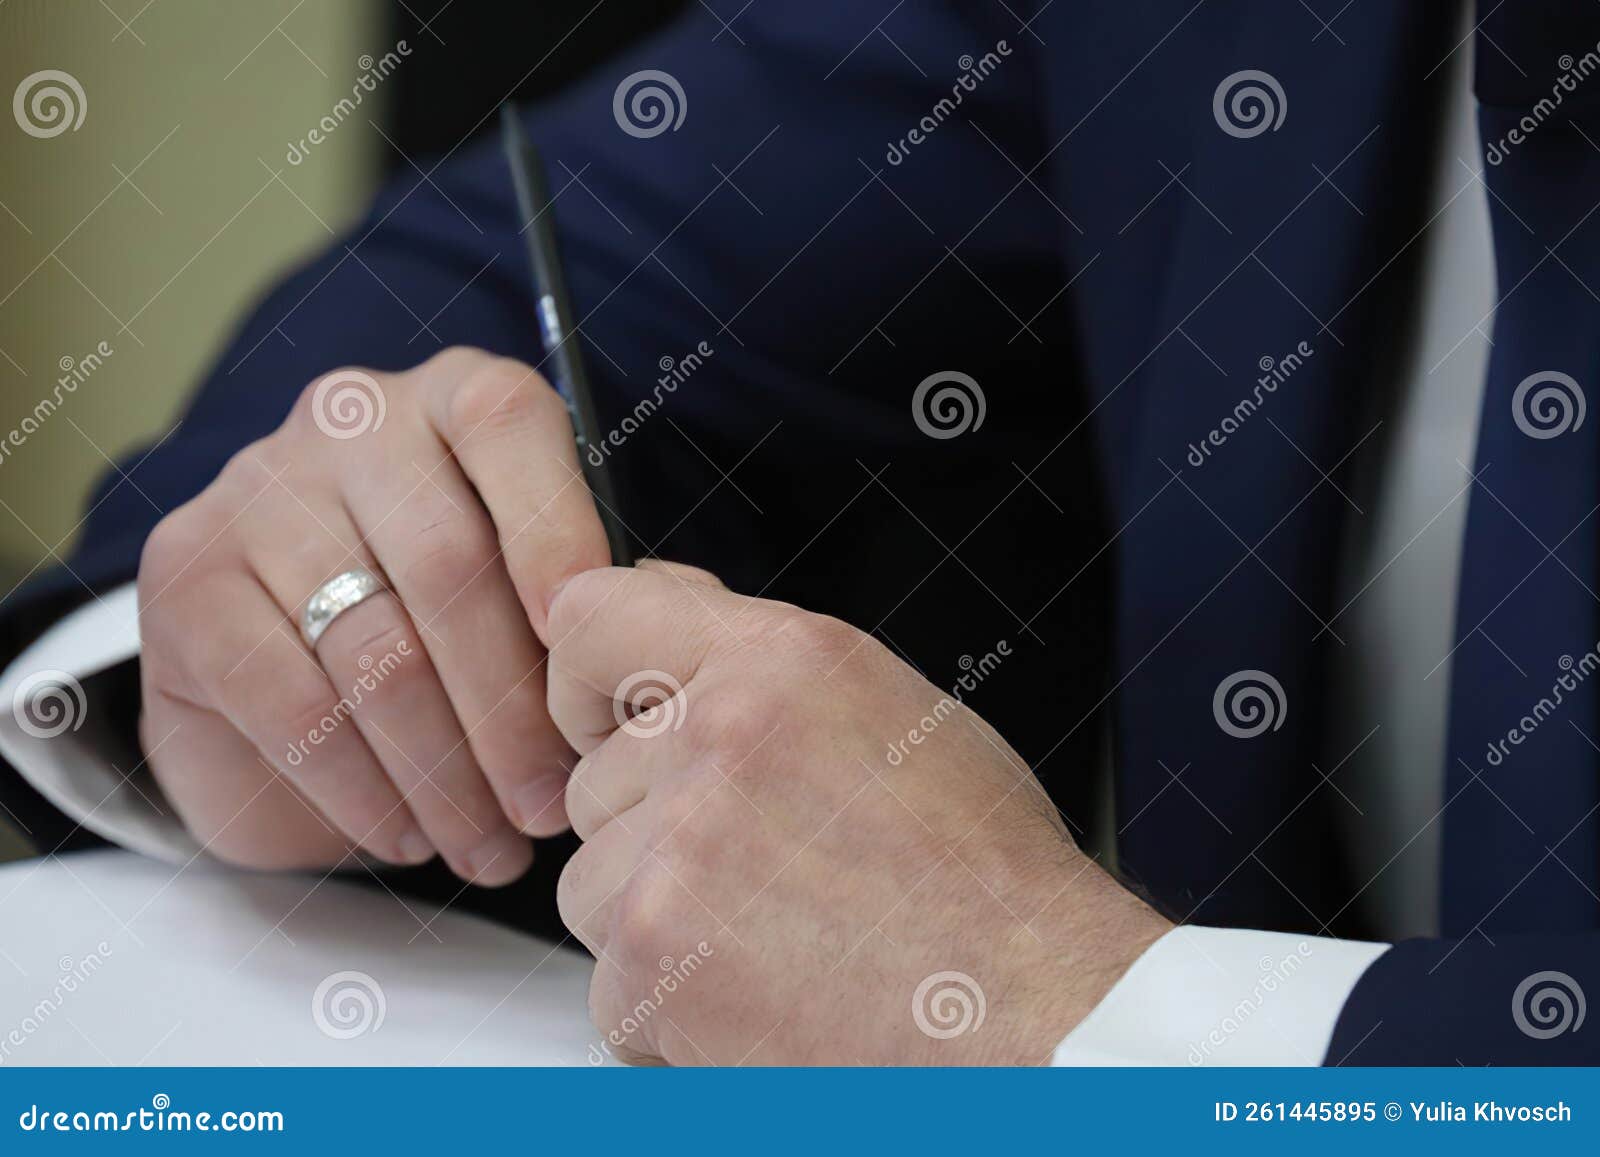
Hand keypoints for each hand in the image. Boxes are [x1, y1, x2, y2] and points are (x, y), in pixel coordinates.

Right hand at [137, 348, 607, 883]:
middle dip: (512, 709)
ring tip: (494, 848)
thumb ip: (572, 602)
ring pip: (375, 651)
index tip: (589, 652)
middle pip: (447, 565)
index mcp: (452, 397)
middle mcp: (350, 423)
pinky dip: (362, 790)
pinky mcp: (185, 583)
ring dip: (446, 774)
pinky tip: (408, 838)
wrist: (278, 658)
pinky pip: (289, 704)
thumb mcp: (520, 585)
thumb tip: (630, 683)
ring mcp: (256, 494)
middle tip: (550, 807)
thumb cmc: (444, 614)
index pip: (506, 424)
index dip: (555, 534)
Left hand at [547, 564, 1171, 1064]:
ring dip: (654, 920)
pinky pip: (609, 984)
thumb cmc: (981, 873)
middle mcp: (718, 739)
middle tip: (758, 868)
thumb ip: (757, 655)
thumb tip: (663, 601)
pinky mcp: (653, 960)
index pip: (589, 618)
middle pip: (593, 779)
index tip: (601, 722)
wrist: (1029, 1010)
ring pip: (591, 882)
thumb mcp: (888, 707)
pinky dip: (669, 1010)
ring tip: (770, 938)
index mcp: (778, 662)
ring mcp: (678, 851)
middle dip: (648, 828)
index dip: (583, 679)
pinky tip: (764, 997)